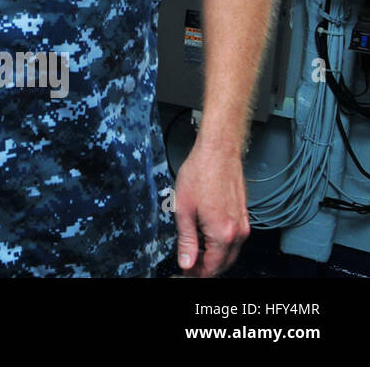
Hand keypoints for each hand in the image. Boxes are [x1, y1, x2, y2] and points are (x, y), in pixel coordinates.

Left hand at [172, 142, 249, 276]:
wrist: (218, 153)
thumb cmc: (200, 174)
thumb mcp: (183, 209)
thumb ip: (186, 240)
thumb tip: (186, 263)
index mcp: (223, 233)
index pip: (213, 267)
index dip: (198, 273)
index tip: (186, 272)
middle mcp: (238, 232)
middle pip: (224, 263)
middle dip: (206, 267)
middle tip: (188, 265)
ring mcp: (243, 224)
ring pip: (230, 252)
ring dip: (214, 256)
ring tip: (194, 252)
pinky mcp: (244, 216)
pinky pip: (234, 239)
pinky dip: (221, 244)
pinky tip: (206, 238)